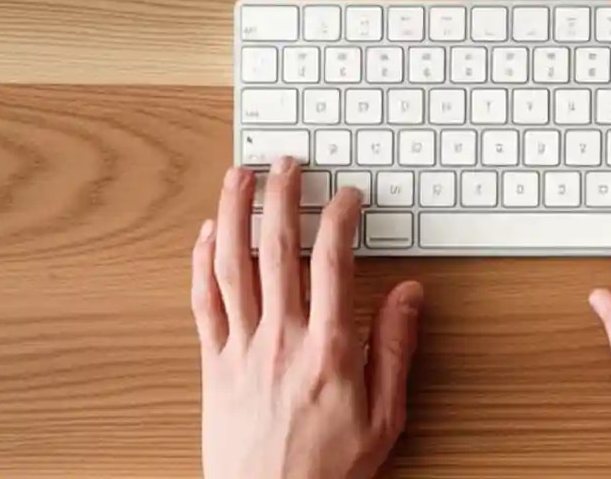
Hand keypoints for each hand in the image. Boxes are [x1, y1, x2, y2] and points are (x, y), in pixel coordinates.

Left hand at [191, 158, 423, 478]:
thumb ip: (394, 349)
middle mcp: (281, 339)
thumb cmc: (327, 469)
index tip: (347, 196)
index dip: (339, 218)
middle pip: (278, 249)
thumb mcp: (384, 416)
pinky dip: (202, 262)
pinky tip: (206, 234)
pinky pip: (203, 301)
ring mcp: (241, 348)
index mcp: (329, 349)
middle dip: (282, 196)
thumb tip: (409, 295)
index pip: (333, 262)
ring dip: (233, 213)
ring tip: (238, 177)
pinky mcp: (212, 363)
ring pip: (232, 265)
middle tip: (286, 162)